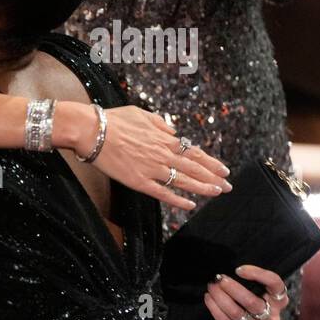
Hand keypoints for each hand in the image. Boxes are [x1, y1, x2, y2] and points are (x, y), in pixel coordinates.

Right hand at [82, 106, 229, 210]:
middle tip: (227, 186)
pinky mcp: (138, 181)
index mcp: (164, 138)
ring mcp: (152, 169)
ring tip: (216, 193)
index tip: (223, 169)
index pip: (194, 152)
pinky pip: (162, 193)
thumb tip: (173, 132)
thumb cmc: (113, 120)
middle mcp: (162, 154)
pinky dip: (177, 200)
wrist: (92, 131)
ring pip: (183, 181)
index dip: (211, 162)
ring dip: (202, 188)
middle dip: (213, 177)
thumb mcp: (142, 114)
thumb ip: (160, 124)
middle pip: (194, 168)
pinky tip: (190, 205)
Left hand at [204, 264, 289, 319]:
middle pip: (253, 302)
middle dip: (232, 288)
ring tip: (211, 288)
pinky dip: (215, 309)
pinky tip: (208, 300)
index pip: (275, 284)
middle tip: (218, 279)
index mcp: (279, 302)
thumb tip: (235, 269)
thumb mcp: (254, 292)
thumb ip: (251, 283)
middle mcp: (272, 318)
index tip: (238, 269)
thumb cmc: (245, 305)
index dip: (258, 274)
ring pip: (237, 313)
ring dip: (220, 298)